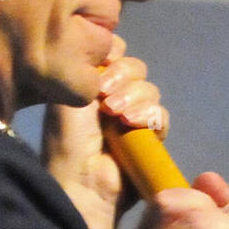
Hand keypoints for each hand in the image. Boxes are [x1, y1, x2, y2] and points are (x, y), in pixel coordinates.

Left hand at [43, 34, 169, 228]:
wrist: (82, 181)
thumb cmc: (67, 140)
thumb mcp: (68, 93)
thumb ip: (87, 67)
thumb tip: (110, 48)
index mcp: (90, 83)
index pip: (113, 51)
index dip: (111, 54)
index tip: (99, 65)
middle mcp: (112, 97)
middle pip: (135, 67)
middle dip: (123, 76)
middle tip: (104, 94)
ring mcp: (133, 118)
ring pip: (150, 90)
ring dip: (135, 97)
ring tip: (115, 115)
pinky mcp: (150, 139)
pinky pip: (161, 116)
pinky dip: (150, 116)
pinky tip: (132, 125)